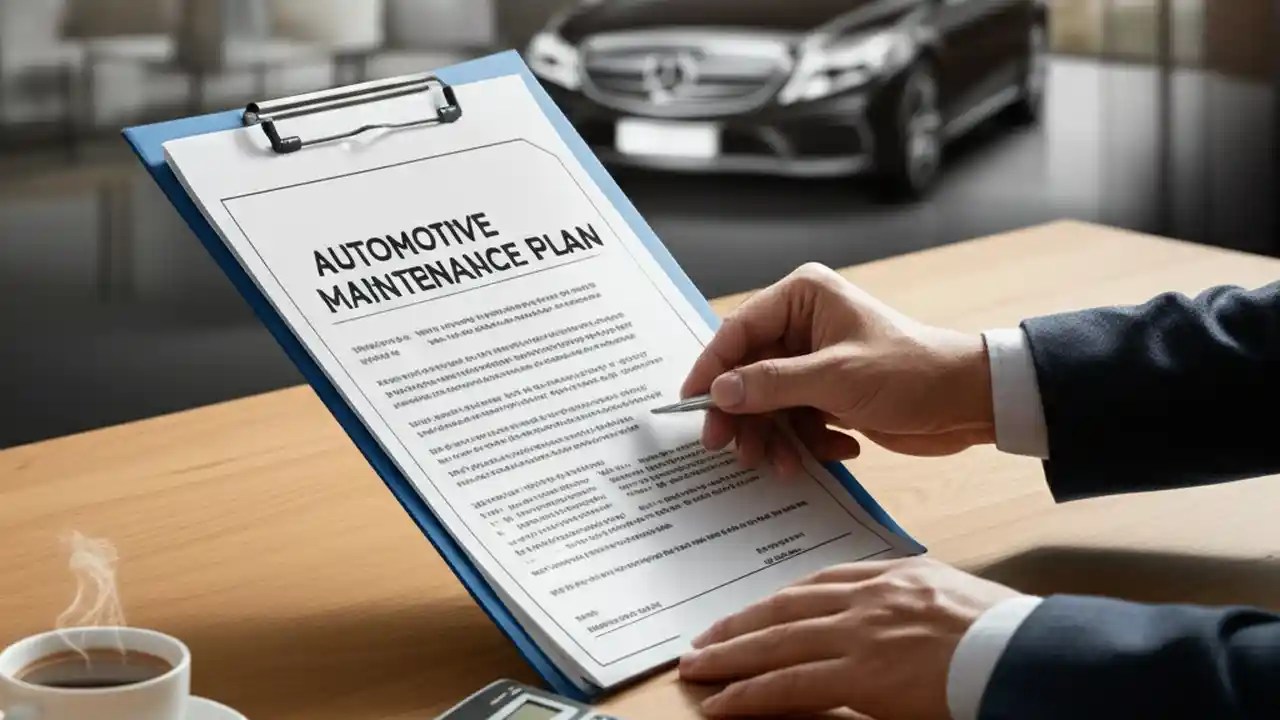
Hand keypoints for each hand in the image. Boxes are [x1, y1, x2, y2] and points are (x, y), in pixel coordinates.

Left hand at [678, 557, 1021, 718]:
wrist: (1029, 655)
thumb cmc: (1011, 637)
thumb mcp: (960, 601)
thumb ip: (917, 606)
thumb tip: (901, 626)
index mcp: (897, 576)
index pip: (822, 582)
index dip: (783, 599)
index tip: (756, 609)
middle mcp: (870, 597)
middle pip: (787, 605)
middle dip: (741, 623)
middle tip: (705, 637)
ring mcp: (861, 633)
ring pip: (776, 642)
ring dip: (730, 656)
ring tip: (696, 668)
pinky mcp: (859, 674)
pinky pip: (788, 685)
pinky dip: (749, 694)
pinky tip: (722, 702)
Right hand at [682, 263, 994, 472]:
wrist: (968, 403)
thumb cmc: (911, 373)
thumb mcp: (835, 379)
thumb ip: (771, 384)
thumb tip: (718, 392)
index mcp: (802, 298)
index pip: (737, 332)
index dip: (710, 371)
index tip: (691, 407)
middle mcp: (803, 324)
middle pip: (747, 373)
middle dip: (744, 416)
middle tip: (733, 450)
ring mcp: (815, 360)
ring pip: (769, 403)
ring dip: (775, 437)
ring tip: (786, 465)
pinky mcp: (828, 392)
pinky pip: (795, 419)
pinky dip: (807, 442)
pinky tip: (836, 451)